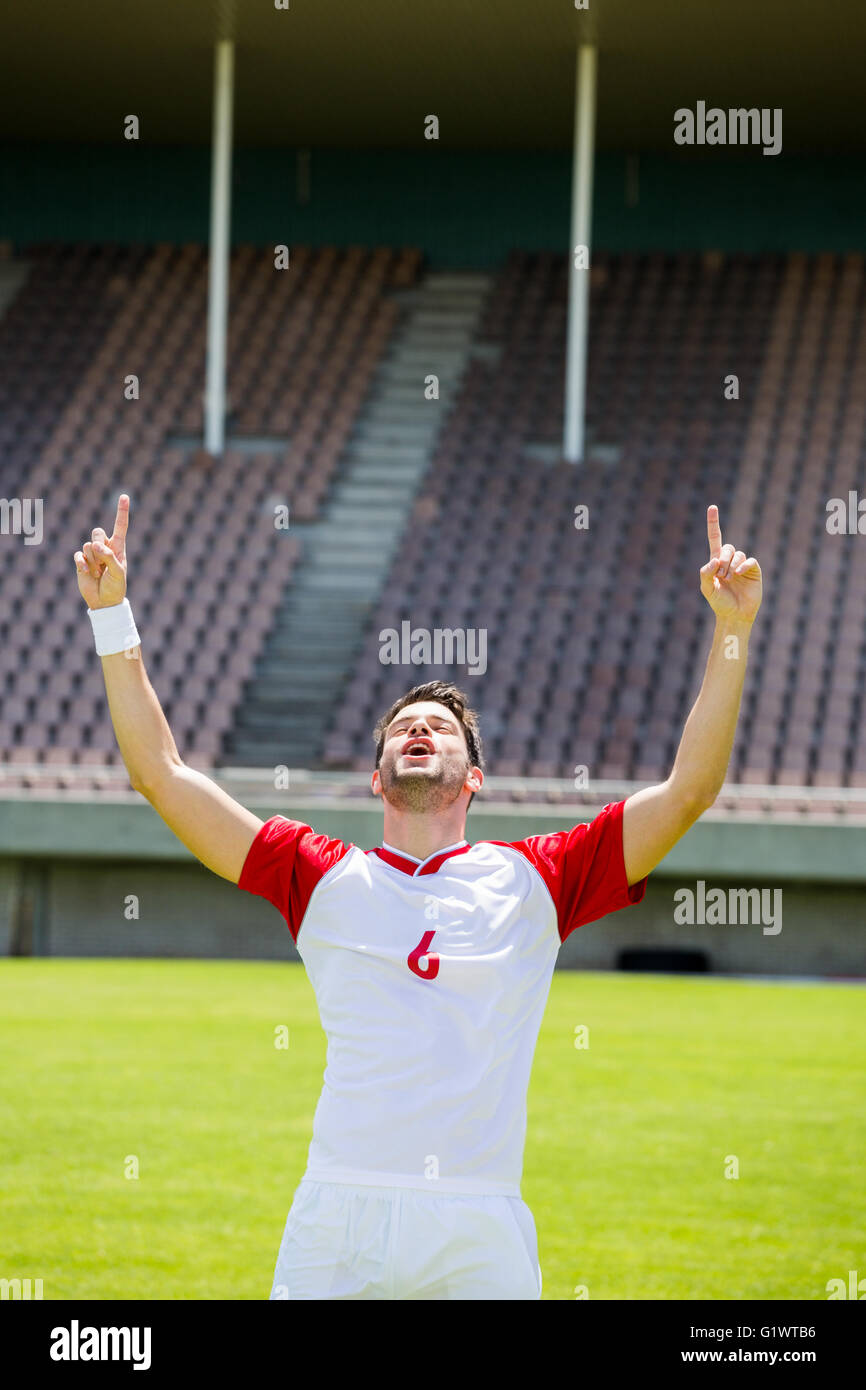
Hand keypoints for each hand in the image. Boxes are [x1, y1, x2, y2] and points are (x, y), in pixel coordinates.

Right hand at [74, 494, 129, 609]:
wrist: (104, 602)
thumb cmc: (116, 587)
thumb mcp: (118, 573)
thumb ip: (110, 557)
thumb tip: (95, 545)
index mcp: (118, 547)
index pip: (121, 526)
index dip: (122, 511)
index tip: (125, 496)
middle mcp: (105, 547)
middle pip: (97, 531)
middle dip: (99, 544)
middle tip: (103, 562)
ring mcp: (92, 554)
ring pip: (87, 544)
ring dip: (93, 560)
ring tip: (99, 572)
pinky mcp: (82, 561)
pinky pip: (78, 554)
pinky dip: (83, 564)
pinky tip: (88, 573)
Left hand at [699, 504, 761, 623]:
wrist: (735, 615)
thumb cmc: (719, 603)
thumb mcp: (707, 589)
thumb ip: (705, 574)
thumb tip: (713, 560)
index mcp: (716, 562)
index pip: (714, 538)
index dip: (713, 523)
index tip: (712, 507)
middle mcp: (729, 560)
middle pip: (726, 547)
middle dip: (722, 560)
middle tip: (721, 576)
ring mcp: (742, 565)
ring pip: (738, 553)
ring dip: (731, 565)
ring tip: (730, 579)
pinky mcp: (753, 570)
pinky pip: (750, 560)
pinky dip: (743, 565)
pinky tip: (739, 573)